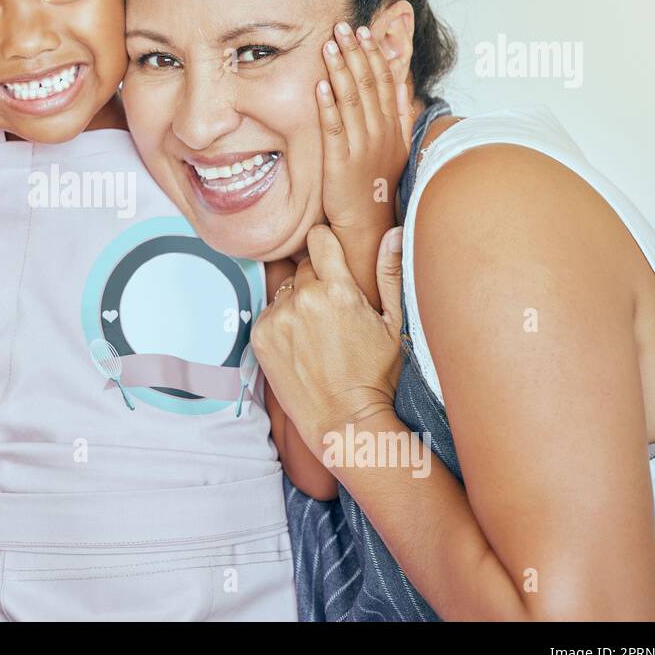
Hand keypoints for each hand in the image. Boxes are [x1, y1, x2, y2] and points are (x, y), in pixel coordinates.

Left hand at [251, 224, 404, 455]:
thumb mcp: (394, 325)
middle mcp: (304, 299)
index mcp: (339, 290)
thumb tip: (393, 234)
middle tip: (330, 311)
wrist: (342, 419)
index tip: (330, 256)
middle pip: (302, 268)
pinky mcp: (261, 335)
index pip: (319, 239)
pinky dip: (282, 322)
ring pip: (284, 291)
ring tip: (316, 333)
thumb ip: (390, 275)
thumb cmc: (374, 374)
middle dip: (315, 281)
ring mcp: (278, 317)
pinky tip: (300, 345)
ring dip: (297, 302)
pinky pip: (270, 313)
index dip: (325, 245)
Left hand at [316, 22, 412, 234]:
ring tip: (329, 45)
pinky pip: (334, 129)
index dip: (374, 54)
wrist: (369, 223)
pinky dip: (327, 106)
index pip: (385, 82)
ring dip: (340, 70)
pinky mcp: (340, 163)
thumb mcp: (397, 148)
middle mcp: (379, 133)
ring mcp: (361, 147)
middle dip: (355, 53)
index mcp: (392, 127)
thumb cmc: (378, 185)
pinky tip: (320, 86)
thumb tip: (404, 86)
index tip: (363, 32)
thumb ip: (401, 116)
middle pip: (368, 84)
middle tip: (342, 27)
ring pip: (351, 101)